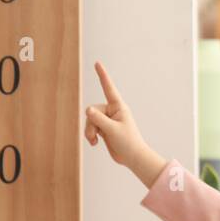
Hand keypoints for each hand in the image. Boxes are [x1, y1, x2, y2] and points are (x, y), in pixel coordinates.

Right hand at [84, 61, 163, 185]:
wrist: (132, 157)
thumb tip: (87, 110)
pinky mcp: (104, 128)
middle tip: (97, 135)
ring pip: (90, 120)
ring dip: (90, 131)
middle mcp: (112, 111)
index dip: (102, 75)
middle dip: (92, 123)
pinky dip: (90, 135)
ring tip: (95, 141)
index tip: (97, 63)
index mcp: (118, 107)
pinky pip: (91, 127)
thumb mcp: (112, 130)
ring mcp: (107, 120)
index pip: (108, 88)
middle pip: (93, 110)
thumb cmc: (128, 142)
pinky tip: (95, 143)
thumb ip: (99, 119)